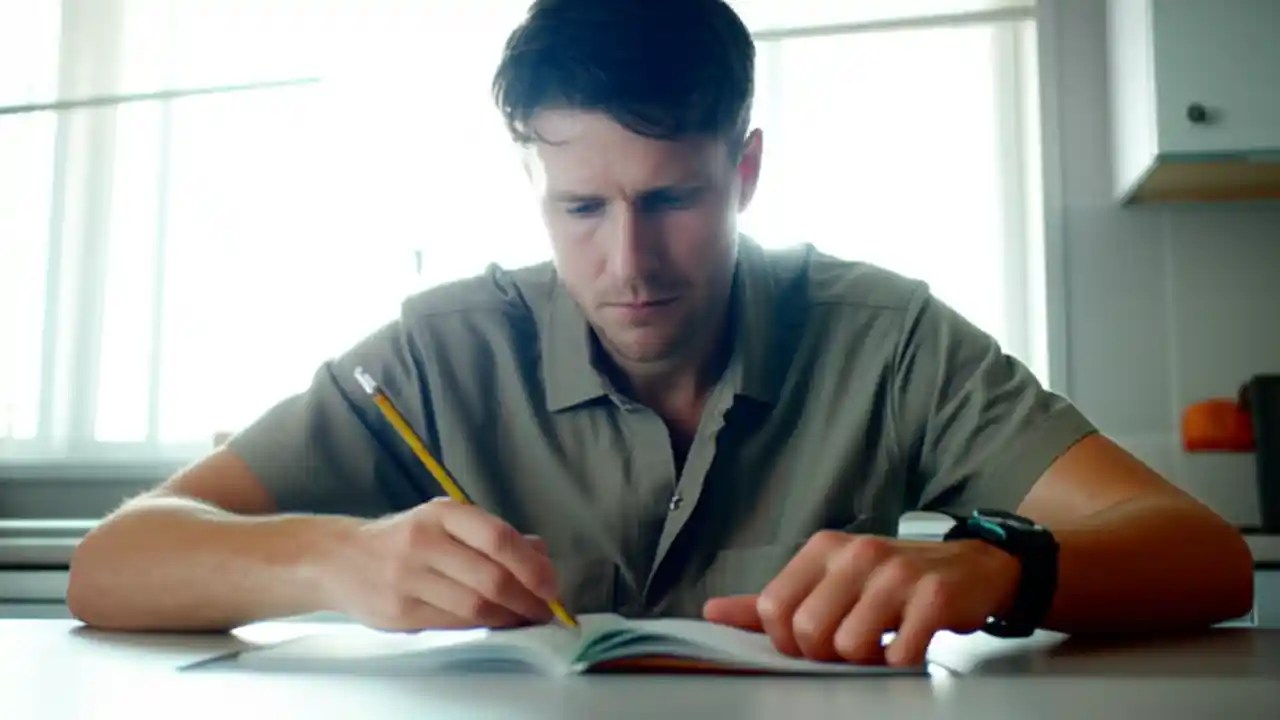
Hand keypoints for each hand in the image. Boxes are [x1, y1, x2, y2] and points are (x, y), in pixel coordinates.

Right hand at [323, 498, 558, 630]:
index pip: (498, 538)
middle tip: (544, 610)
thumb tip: (541, 553)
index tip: (551, 585)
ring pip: (475, 606)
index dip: (532, 566)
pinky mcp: (399, 611)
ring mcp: (409, 578)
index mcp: (443, 514)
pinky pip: (454, 623)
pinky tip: (495, 624)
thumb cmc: (404, 539)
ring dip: (509, 617)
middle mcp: (425, 542)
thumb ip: (491, 535)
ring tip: (524, 619)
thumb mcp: (445, 523)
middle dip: (527, 598)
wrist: (340, 559)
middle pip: (491, 577)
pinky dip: (483, 626)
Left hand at [702, 531, 1019, 666]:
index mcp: (822, 550)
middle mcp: (855, 554)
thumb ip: (771, 600)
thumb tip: (713, 613)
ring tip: (884, 642)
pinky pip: (900, 653)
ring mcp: (895, 573)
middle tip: (853, 647)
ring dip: (867, 661)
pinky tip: (910, 643)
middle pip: (808, 632)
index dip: (787, 642)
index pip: (772, 608)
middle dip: (826, 656)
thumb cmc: (891, 581)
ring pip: (849, 646)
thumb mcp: (829, 580)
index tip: (812, 645)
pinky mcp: (933, 596)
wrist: (972, 566)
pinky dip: (903, 662)